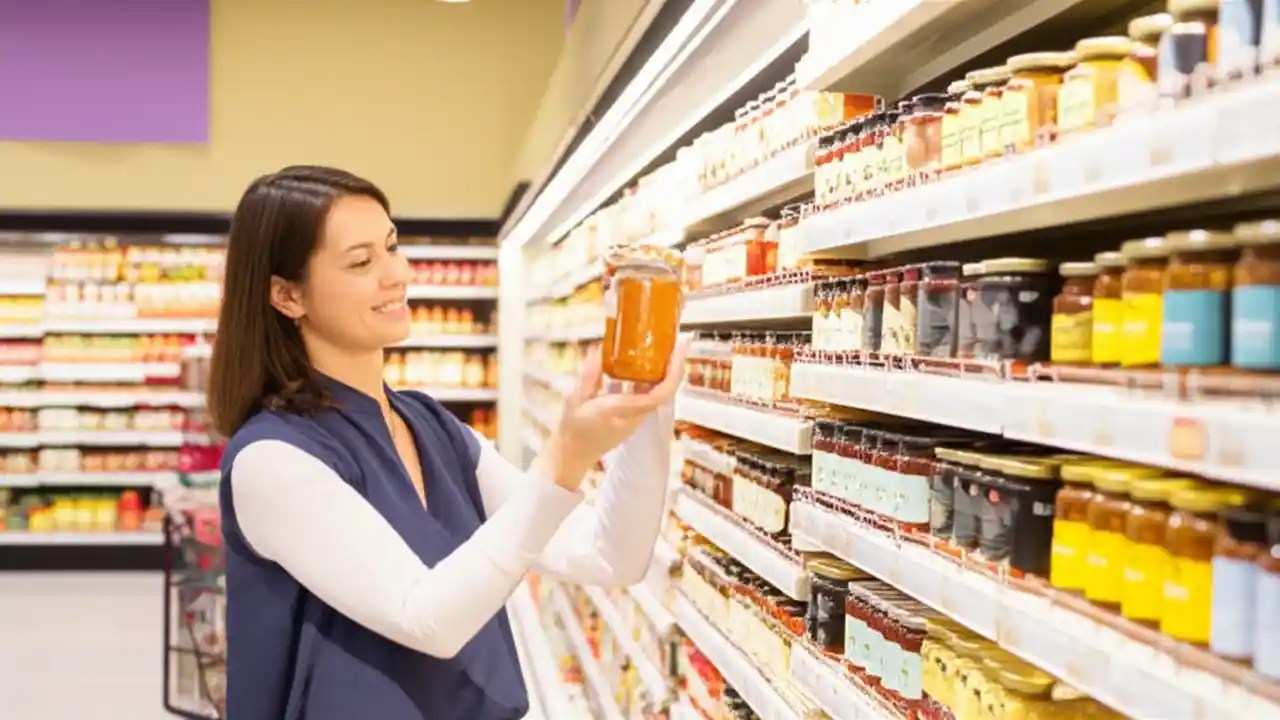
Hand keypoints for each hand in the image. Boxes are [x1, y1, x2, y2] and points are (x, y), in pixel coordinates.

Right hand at [535, 339, 688, 490]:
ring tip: (664, 349)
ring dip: (664, 372)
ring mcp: (636, 419)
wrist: (573, 454)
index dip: (672, 375)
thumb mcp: (576, 398)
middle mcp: (634, 416)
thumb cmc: (573, 428)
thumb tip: (601, 349)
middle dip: (674, 368)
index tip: (677, 354)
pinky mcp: (633, 417)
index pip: (657, 395)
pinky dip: (651, 379)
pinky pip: (648, 396)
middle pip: (664, 392)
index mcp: (621, 411)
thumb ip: (590, 374)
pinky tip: (646, 364)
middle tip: (676, 344)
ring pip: (658, 393)